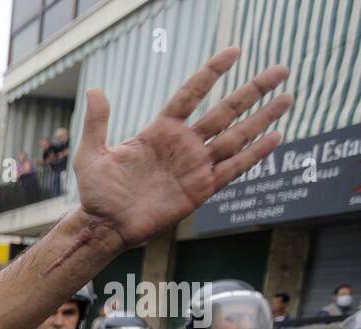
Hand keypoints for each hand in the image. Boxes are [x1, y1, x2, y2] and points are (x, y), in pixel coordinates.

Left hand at [74, 49, 291, 248]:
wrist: (105, 226)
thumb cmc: (97, 193)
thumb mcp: (91, 155)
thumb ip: (97, 123)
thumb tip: (95, 89)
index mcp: (160, 131)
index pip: (191, 94)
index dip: (211, 73)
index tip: (234, 51)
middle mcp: (183, 145)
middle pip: (225, 111)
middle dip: (253, 91)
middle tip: (281, 69)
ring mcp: (194, 166)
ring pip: (236, 137)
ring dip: (262, 118)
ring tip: (288, 97)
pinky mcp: (200, 189)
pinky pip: (233, 169)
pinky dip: (254, 154)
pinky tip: (276, 137)